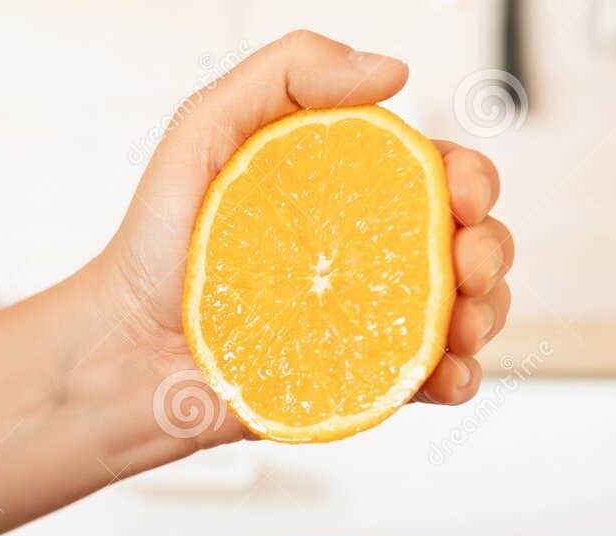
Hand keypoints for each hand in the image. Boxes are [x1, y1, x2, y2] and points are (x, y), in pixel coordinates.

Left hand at [78, 31, 513, 446]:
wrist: (123, 350)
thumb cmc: (155, 246)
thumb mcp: (206, 127)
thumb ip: (288, 72)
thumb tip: (390, 72)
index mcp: (346, 192)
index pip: (439, 175)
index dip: (471, 179)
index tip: (462, 194)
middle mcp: (364, 255)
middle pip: (469, 244)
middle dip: (492, 250)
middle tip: (468, 265)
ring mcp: (364, 321)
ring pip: (466, 314)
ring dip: (487, 315)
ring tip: (461, 324)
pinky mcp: (354, 382)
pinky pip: (428, 383)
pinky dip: (457, 380)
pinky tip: (444, 375)